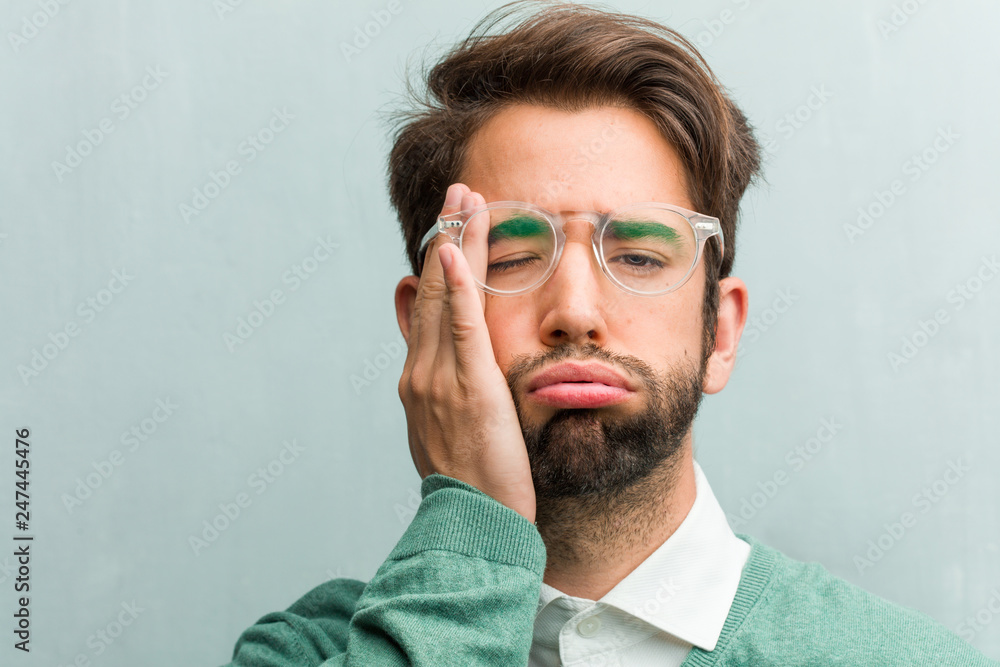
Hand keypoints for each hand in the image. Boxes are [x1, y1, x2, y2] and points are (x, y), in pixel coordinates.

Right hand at [397, 183, 535, 523]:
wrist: (473, 525)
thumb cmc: (473, 483)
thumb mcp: (449, 432)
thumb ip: (447, 390)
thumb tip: (449, 361)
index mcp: (419, 381)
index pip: (429, 307)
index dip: (440, 262)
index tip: (451, 225)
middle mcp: (421, 373)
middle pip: (434, 290)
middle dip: (447, 235)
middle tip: (461, 191)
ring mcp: (438, 379)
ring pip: (447, 296)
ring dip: (457, 243)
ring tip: (469, 199)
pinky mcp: (467, 387)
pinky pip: (461, 326)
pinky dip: (458, 284)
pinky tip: (457, 248)